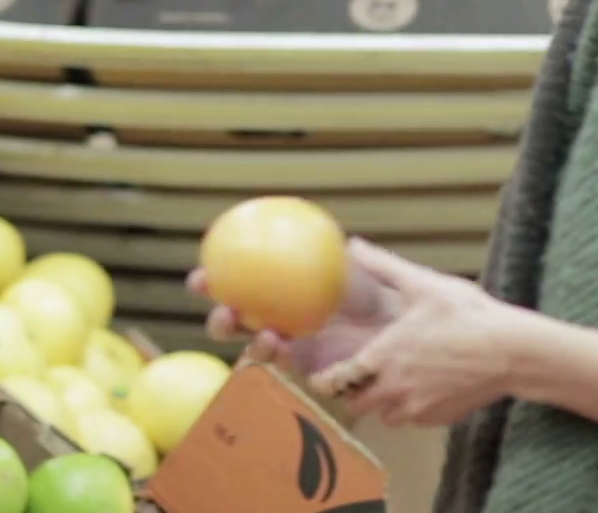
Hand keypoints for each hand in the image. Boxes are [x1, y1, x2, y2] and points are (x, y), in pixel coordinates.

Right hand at [187, 239, 406, 374]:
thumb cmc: (374, 289)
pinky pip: (283, 363)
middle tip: (219, 312)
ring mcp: (289, 348)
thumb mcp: (353, 265)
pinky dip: (274, 352)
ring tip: (255, 328)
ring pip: (254, 348)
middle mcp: (276, 321)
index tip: (200, 275)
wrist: (397, 327)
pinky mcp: (305, 370)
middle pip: (236, 324)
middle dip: (218, 319)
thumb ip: (331, 249)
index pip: (238, 288)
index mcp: (277, 294)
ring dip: (249, 341)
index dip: (213, 283)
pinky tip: (277, 340)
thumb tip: (313, 227)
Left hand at [310, 240, 527, 427]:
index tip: (318, 376)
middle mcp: (396, 388)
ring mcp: (418, 407)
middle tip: (358, 374)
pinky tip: (420, 386)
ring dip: (381, 402)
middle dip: (353, 391)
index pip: (338, 380)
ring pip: (385, 416)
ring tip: (390, 381)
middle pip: (357, 403)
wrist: (512, 352)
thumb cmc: (468, 317)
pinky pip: (413, 420)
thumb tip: (355, 245)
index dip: (324, 380)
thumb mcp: (423, 284)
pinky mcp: (439, 417)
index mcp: (385, 357)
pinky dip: (409, 408)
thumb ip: (384, 266)